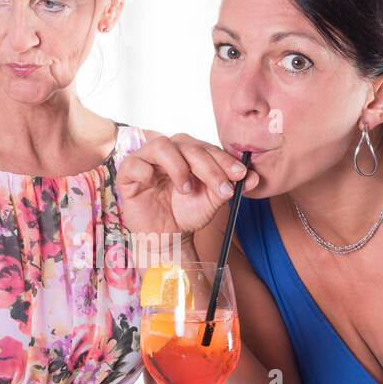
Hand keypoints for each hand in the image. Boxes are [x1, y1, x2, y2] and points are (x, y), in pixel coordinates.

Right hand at [117, 134, 258, 235]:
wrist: (167, 237)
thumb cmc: (186, 214)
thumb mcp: (212, 201)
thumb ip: (229, 186)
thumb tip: (254, 177)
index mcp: (189, 153)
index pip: (207, 148)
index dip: (225, 160)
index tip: (241, 175)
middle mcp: (169, 152)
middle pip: (189, 146)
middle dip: (209, 167)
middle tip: (221, 189)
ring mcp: (147, 161)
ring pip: (162, 146)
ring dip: (179, 166)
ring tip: (186, 189)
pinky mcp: (128, 174)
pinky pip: (134, 163)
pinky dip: (146, 172)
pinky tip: (154, 185)